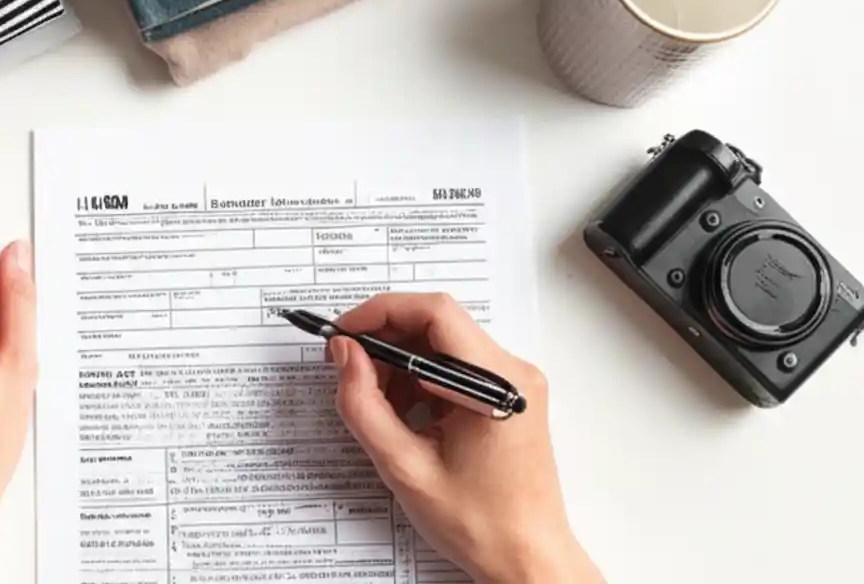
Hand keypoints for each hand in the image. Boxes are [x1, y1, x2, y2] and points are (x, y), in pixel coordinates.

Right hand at [329, 294, 600, 583]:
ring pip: (442, 346)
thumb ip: (365, 405)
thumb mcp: (405, 466)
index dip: (381, 312)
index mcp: (497, 384)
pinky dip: (419, 381)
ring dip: (400, 364)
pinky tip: (402, 416)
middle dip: (385, 341)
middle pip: (437, 324)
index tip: (344, 334)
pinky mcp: (505, 396)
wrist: (527, 559)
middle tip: (348, 369)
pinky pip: (454, 368)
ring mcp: (512, 383)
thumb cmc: (480, 524)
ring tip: (377, 405)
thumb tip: (345, 355)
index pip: (435, 313)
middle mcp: (513, 373)